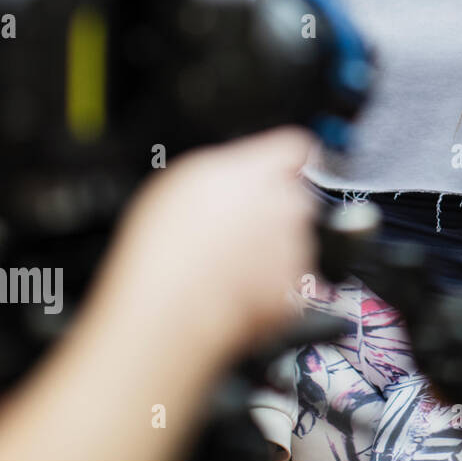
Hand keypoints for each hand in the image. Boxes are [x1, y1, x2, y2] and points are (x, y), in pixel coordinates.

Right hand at [102, 126, 317, 357]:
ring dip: (268, 248)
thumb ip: (231, 167)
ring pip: (292, 239)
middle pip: (294, 196)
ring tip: (223, 263)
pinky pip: (287, 279)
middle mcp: (288, 206)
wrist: (167, 314)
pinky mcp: (296, 287)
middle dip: (272, 209)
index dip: (287, 158)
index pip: (298, 146)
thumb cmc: (164, 249)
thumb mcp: (183, 180)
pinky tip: (231, 287)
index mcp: (261, 171)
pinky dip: (267, 284)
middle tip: (233, 228)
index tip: (282, 167)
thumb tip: (246, 168)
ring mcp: (297, 248)